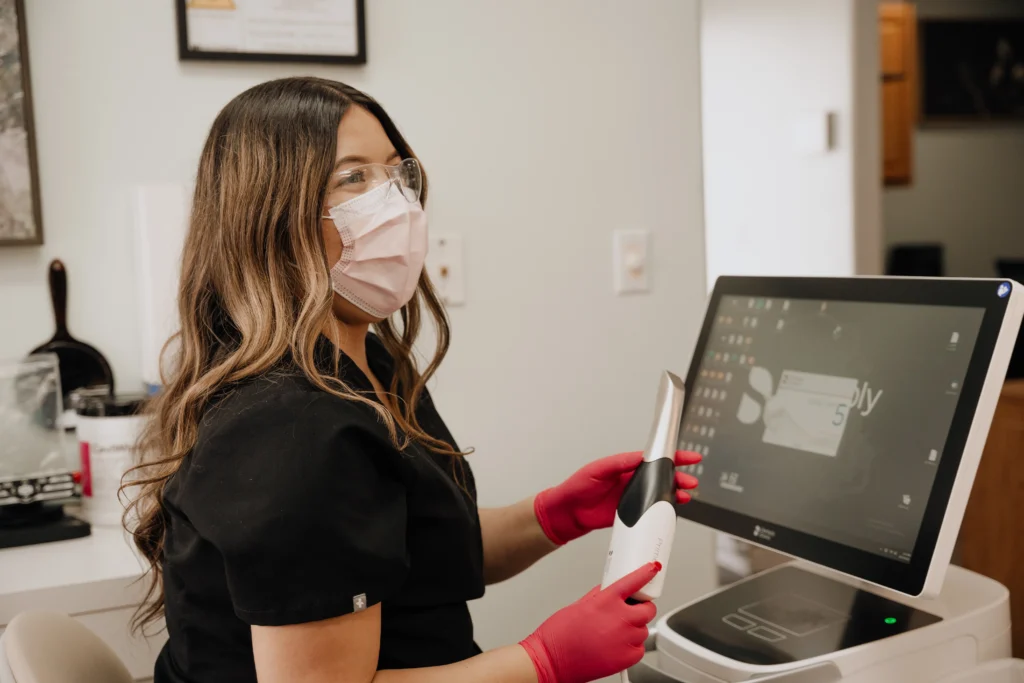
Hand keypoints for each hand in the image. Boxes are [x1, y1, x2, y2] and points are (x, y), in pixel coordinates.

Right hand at [520, 562, 661, 682]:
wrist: (552, 661)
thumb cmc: (559, 635)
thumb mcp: (578, 605)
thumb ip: (600, 596)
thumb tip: (609, 590)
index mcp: (606, 601)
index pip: (634, 581)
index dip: (647, 573)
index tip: (653, 568)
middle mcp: (620, 619)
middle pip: (648, 609)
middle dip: (642, 608)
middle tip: (631, 611)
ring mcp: (626, 639)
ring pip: (643, 630)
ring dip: (635, 629)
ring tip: (614, 634)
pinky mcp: (628, 658)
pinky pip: (639, 648)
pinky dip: (632, 647)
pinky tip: (616, 646)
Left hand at [533, 450, 700, 544]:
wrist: (568, 513)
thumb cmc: (578, 487)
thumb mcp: (599, 469)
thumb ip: (620, 463)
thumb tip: (639, 456)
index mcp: (626, 466)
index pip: (654, 458)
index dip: (673, 456)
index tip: (689, 456)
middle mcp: (631, 480)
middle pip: (662, 476)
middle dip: (679, 477)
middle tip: (691, 480)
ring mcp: (633, 497)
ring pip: (660, 493)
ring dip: (675, 493)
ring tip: (686, 494)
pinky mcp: (631, 513)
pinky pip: (651, 510)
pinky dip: (664, 510)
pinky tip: (672, 509)